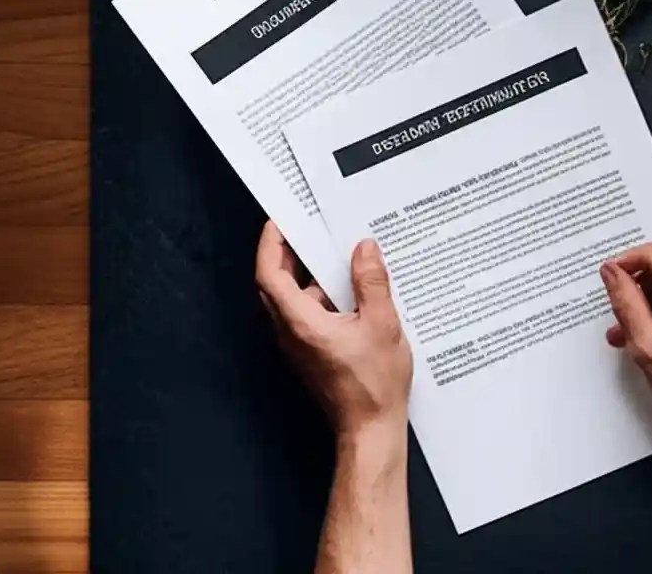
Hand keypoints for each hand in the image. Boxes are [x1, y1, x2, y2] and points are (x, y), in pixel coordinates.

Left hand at [255, 221, 412, 440]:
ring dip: (312, 278)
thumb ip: (371, 282)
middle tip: (307, 230)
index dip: (270, 244)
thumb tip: (364, 249)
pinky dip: (322, 299)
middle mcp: (291, 333)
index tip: (280, 222)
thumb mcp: (382, 324)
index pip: (269, 274)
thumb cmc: (374, 385)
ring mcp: (299, 346)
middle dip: (287, 255)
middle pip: (275, 285)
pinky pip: (307, 317)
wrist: (370, 428)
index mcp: (302, 322)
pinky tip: (354, 295)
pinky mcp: (311, 354)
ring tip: (344, 260)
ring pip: (293, 301)